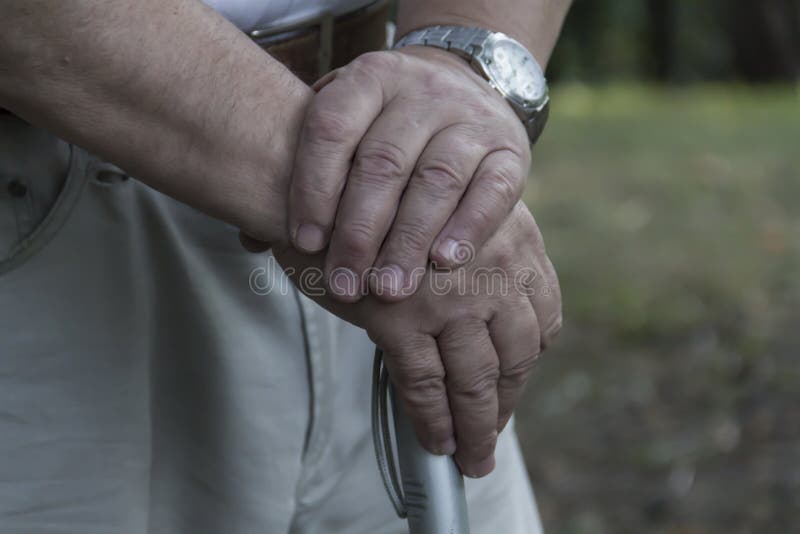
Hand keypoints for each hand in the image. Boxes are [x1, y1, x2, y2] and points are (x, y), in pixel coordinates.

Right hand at [273, 202, 560, 477]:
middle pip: (516, 355)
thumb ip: (478, 248)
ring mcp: (449, 296)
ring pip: (475, 380)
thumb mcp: (450, 206)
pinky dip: (432, 421)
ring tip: (472, 456)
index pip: (543, 312)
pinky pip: (424, 385)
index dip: (531, 355)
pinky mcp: (401, 318)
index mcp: (513, 235)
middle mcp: (493, 267)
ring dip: (476, 427)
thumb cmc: (378, 196)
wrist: (319, 180)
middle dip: (505, 402)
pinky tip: (436, 442)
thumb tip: (487, 306)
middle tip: (492, 433)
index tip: (516, 377)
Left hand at [287, 47, 530, 301]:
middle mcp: (421, 92)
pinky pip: (491, 191)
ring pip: (436, 181)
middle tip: (344, 283)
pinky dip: (467, 229)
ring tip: (388, 288)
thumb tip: (256, 238)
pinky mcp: (509, 149)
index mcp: (369, 79)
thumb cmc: (388, 124)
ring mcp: (469, 119)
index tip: (305, 242)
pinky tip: (444, 262)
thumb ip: (307, 176)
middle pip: (383, 162)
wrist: (464, 86)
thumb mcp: (348, 126)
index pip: (332, 128)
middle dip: (359, 231)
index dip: (314, 187)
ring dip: (409, 241)